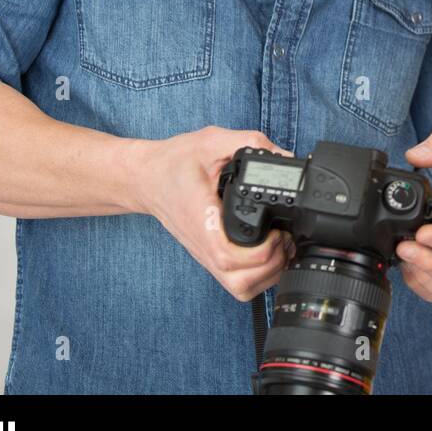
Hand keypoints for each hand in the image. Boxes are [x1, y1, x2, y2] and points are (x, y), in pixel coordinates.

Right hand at [129, 126, 295, 301]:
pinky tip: (271, 252)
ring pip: (241, 289)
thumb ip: (248, 142)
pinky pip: (239, 283)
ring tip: (281, 245)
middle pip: (240, 283)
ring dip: (269, 274)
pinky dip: (260, 276)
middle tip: (284, 238)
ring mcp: (208, 256)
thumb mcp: (210, 141)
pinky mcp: (212, 258)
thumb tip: (283, 156)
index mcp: (203, 221)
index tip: (277, 232)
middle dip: (272, 265)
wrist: (147, 178)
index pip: (229, 256)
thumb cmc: (174, 162)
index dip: (261, 252)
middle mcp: (205, 246)